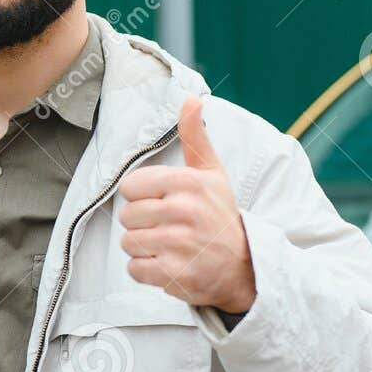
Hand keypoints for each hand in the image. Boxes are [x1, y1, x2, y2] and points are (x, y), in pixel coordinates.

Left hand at [117, 96, 256, 314]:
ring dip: (144, 249)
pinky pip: (135, 269)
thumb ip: (195, 136)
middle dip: (143, 225)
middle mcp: (183, 211)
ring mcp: (179, 244)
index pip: (130, 187)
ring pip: (129, 243)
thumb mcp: (212, 173)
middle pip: (127, 217)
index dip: (143, 197)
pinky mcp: (175, 273)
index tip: (165, 204)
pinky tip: (170, 265)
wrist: (245, 265)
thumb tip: (191, 98)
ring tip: (170, 247)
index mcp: (187, 183)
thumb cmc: (220, 216)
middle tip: (170, 228)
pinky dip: (148, 272)